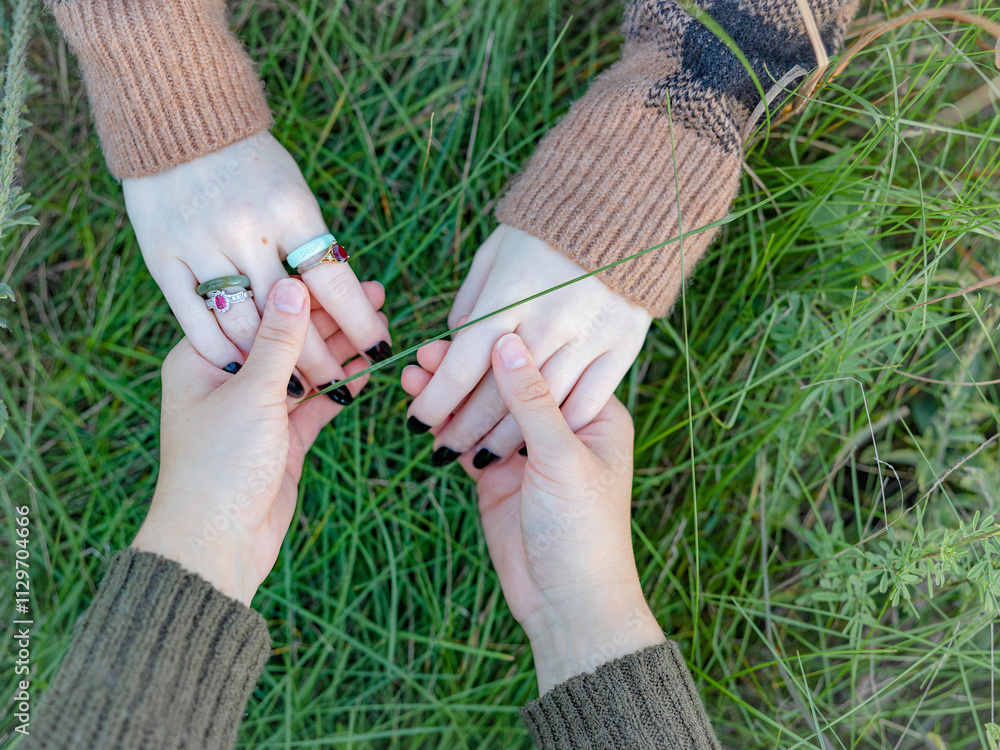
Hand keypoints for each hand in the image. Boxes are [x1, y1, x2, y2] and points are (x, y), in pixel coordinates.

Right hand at [123, 131, 392, 392]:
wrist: (174, 119)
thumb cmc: (251, 165)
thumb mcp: (294, 193)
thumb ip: (313, 245)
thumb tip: (347, 303)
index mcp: (290, 209)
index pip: (334, 280)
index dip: (358, 322)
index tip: (378, 349)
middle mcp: (245, 228)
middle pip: (290, 314)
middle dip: (319, 358)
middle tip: (338, 383)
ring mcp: (200, 243)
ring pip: (242, 323)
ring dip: (270, 364)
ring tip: (297, 387)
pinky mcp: (162, 257)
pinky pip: (194, 319)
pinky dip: (221, 349)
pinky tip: (242, 366)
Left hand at [133, 278, 376, 605]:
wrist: (217, 544)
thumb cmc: (219, 464)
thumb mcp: (252, 394)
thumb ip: (280, 340)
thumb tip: (295, 282)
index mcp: (202, 358)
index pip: (255, 310)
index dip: (298, 290)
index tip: (337, 271)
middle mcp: (228, 379)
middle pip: (286, 337)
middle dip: (329, 320)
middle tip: (376, 296)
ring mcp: (257, 409)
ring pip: (306, 369)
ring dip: (341, 352)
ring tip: (380, 327)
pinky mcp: (281, 438)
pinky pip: (316, 403)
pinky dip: (341, 388)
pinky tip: (368, 370)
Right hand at [402, 334, 663, 693]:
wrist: (569, 603)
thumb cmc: (584, 528)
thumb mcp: (559, 455)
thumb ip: (530, 398)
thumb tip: (505, 338)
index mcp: (594, 414)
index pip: (545, 365)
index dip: (505, 344)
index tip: (466, 324)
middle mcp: (560, 428)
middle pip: (508, 385)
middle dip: (468, 369)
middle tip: (425, 350)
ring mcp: (526, 453)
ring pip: (483, 411)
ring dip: (450, 394)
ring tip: (413, 372)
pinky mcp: (498, 478)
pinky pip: (467, 442)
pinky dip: (444, 427)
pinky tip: (420, 408)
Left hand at [405, 224, 650, 467]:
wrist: (623, 208)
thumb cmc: (543, 230)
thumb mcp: (495, 252)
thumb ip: (470, 302)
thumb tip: (449, 346)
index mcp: (511, 293)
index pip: (463, 362)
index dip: (436, 399)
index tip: (416, 420)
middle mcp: (551, 318)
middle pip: (498, 393)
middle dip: (463, 427)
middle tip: (441, 448)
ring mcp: (591, 334)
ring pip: (541, 408)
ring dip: (505, 439)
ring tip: (479, 453)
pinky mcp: (624, 345)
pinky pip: (588, 402)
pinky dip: (556, 427)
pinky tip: (533, 441)